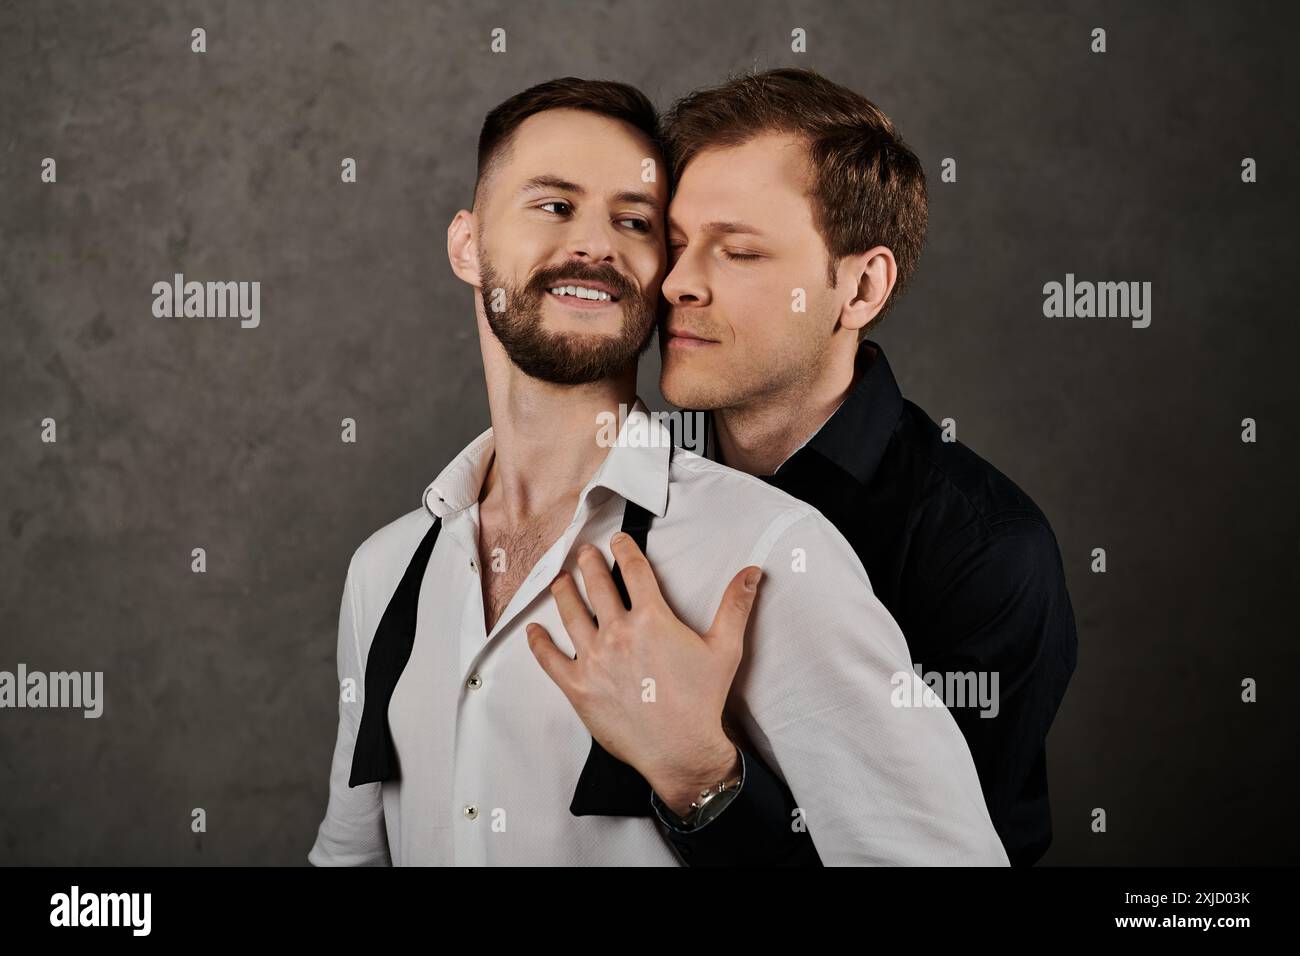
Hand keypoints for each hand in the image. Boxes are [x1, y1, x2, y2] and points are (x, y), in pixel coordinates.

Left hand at [525, 531, 760, 812]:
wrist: (681, 749)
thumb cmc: (703, 701)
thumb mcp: (725, 649)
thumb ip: (735, 606)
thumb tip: (752, 572)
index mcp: (652, 619)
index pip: (634, 571)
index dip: (624, 550)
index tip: (617, 540)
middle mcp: (618, 633)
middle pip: (597, 586)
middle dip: (588, 564)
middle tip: (583, 552)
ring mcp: (594, 659)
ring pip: (570, 614)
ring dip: (563, 592)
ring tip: (559, 580)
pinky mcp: (577, 687)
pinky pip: (549, 659)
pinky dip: (538, 642)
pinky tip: (533, 629)